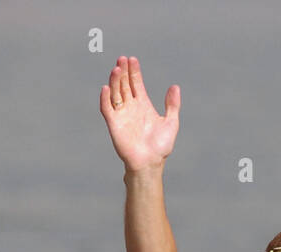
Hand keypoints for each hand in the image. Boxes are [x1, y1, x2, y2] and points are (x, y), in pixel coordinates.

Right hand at [99, 56, 180, 171]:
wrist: (151, 162)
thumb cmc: (161, 146)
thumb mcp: (171, 122)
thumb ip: (172, 105)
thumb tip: (175, 86)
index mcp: (143, 105)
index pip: (136, 83)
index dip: (134, 71)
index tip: (132, 59)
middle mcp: (130, 107)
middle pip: (124, 84)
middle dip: (123, 71)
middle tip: (122, 58)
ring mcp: (121, 114)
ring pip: (115, 93)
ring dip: (115, 81)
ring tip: (117, 69)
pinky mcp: (113, 124)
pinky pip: (107, 108)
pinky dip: (105, 98)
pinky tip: (106, 88)